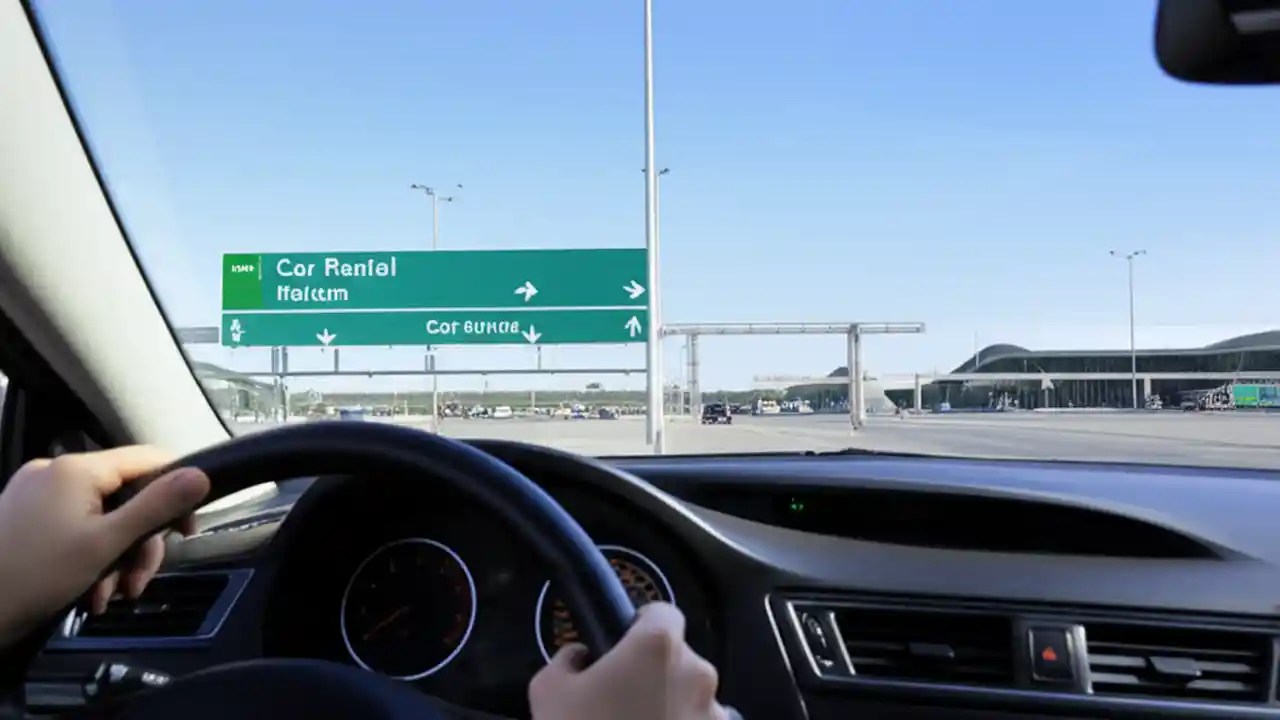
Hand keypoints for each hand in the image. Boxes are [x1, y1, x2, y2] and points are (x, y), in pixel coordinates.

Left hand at [0, 446, 209, 646]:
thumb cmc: (37, 577)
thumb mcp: (107, 544)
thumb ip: (157, 507)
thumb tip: (202, 475)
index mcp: (76, 468)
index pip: (148, 459)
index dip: (176, 491)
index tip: (186, 532)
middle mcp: (55, 471)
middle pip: (125, 496)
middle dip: (138, 544)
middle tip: (138, 582)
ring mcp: (36, 494)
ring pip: (102, 518)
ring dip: (116, 560)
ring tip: (108, 596)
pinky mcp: (24, 517)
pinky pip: (75, 527)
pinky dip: (89, 558)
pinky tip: (88, 592)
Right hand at [529, 602, 727, 719]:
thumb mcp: (548, 692)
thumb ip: (567, 660)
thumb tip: (582, 657)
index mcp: (658, 646)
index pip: (662, 612)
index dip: (641, 625)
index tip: (622, 647)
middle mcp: (697, 673)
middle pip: (678, 658)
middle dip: (655, 673)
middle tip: (620, 700)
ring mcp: (715, 714)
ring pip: (691, 697)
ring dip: (671, 707)